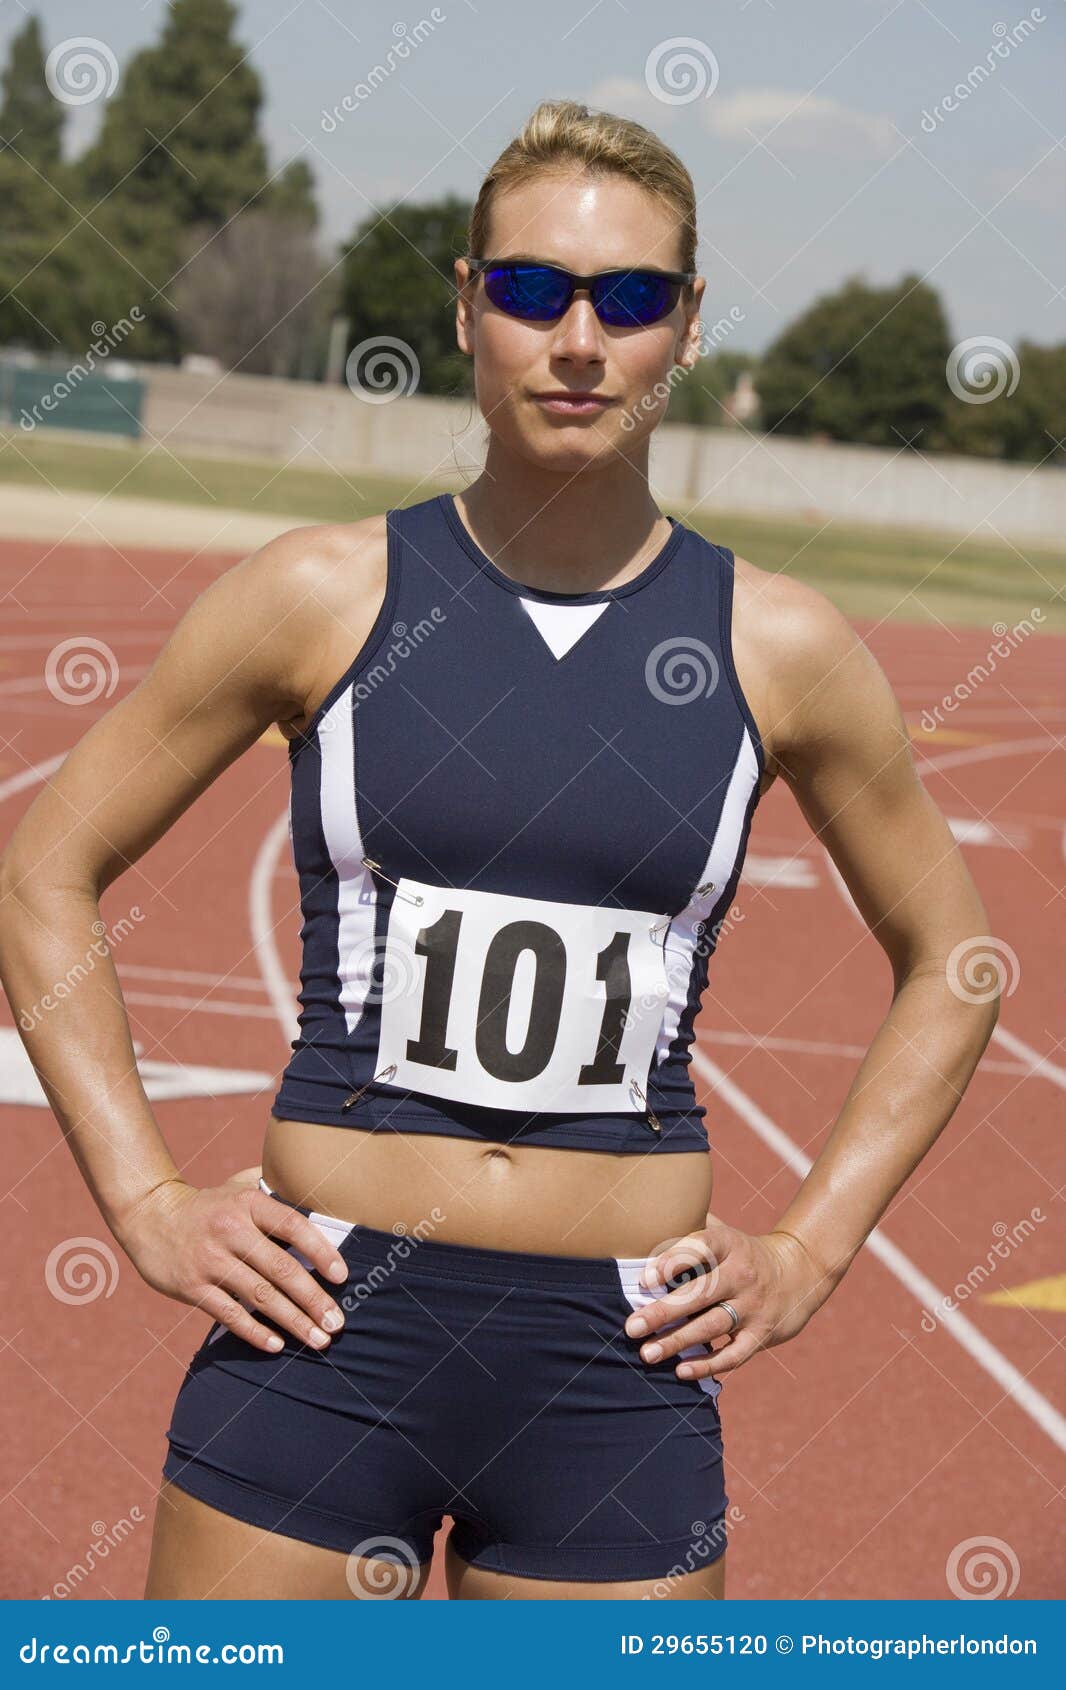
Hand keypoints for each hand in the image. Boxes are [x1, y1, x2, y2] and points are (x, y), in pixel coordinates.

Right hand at [114, 1170, 348, 1352]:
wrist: (149, 1215)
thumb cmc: (208, 1204)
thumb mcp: (238, 1185)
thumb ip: (273, 1185)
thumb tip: (314, 1186)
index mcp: (249, 1204)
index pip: (293, 1226)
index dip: (321, 1251)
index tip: (342, 1276)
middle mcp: (231, 1230)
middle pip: (281, 1269)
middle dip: (313, 1300)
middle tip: (336, 1324)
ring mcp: (210, 1260)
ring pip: (260, 1296)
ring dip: (293, 1322)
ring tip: (318, 1340)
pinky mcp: (192, 1286)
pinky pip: (229, 1314)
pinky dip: (255, 1332)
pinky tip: (278, 1345)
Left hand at [623, 1212, 836, 1380]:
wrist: (800, 1272)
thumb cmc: (742, 1253)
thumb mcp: (724, 1233)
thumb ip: (689, 1227)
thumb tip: (644, 1221)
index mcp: (730, 1245)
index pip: (701, 1248)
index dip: (673, 1261)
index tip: (645, 1279)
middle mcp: (742, 1274)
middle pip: (700, 1293)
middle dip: (663, 1312)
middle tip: (631, 1327)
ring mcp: (754, 1306)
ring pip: (712, 1326)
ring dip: (678, 1342)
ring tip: (647, 1353)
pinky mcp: (762, 1334)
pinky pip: (734, 1354)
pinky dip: (708, 1364)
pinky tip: (681, 1371)